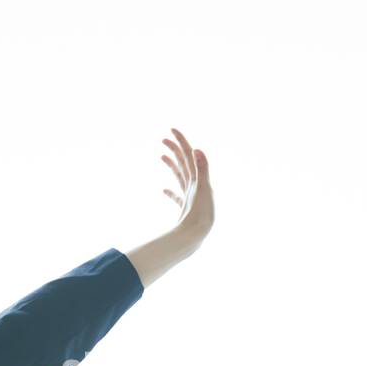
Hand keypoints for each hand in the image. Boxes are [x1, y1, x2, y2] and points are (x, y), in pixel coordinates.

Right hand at [160, 127, 213, 246]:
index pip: (189, 155)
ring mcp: (190, 196)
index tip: (172, 130)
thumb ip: (202, 168)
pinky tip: (164, 190)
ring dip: (172, 165)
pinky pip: (177, 196)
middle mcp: (195, 185)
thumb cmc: (202, 214)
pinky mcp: (185, 208)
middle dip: (175, 149)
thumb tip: (197, 148)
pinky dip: (171, 191)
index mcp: (198, 178)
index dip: (181, 141)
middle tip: (164, 139)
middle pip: (183, 162)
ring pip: (180, 176)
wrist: (199, 235)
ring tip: (162, 155)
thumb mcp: (204, 188)